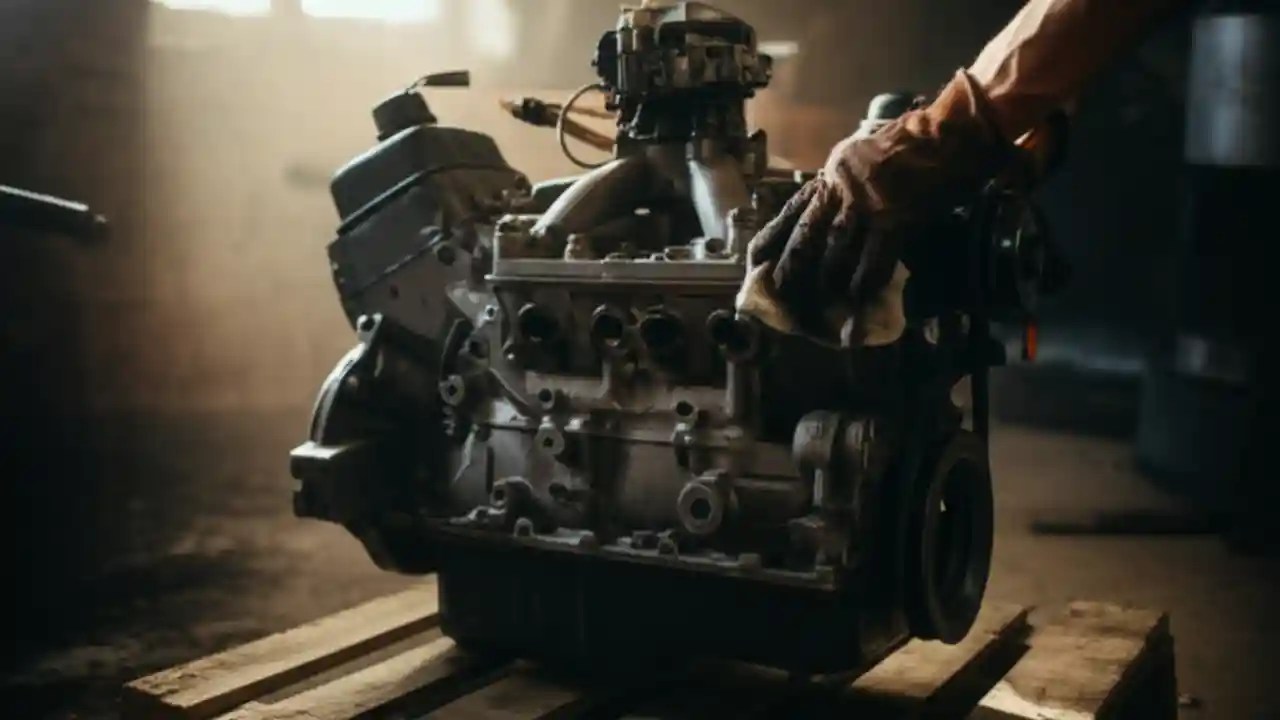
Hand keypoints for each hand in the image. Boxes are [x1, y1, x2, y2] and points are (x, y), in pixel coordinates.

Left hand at [737, 70, 1008, 346]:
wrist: (954, 129)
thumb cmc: (919, 143)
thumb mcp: (868, 157)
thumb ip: (848, 183)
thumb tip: (839, 216)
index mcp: (832, 173)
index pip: (790, 212)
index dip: (771, 241)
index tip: (755, 264)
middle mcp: (839, 187)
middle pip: (804, 239)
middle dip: (791, 275)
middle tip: (783, 302)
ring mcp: (865, 204)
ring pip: (833, 256)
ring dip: (827, 289)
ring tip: (820, 315)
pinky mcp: (894, 218)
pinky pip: (872, 262)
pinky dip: (863, 287)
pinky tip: (857, 306)